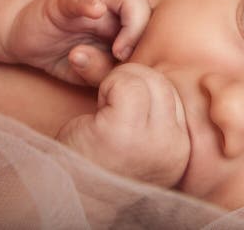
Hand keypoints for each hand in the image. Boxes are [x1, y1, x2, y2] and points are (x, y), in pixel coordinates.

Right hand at [5, 0, 150, 84]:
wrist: (23, 33)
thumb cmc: (61, 54)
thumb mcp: (86, 73)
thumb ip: (105, 74)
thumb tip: (121, 72)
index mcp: (123, 26)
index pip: (153, 28)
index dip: (152, 48)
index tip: (138, 70)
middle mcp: (113, 10)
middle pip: (149, 9)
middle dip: (146, 34)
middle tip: (127, 58)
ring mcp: (92, 2)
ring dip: (131, 22)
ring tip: (118, 50)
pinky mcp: (65, 1)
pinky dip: (91, 2)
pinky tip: (94, 11)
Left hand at [56, 63, 189, 187]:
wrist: (63, 196)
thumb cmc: (92, 162)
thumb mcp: (126, 128)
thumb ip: (131, 92)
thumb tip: (119, 48)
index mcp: (180, 150)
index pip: (173, 94)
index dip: (144, 90)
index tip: (122, 105)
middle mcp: (173, 148)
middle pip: (162, 83)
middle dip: (132, 81)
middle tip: (109, 103)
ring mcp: (150, 142)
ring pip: (146, 78)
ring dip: (118, 82)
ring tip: (103, 107)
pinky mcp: (123, 133)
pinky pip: (125, 83)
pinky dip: (107, 84)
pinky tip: (96, 109)